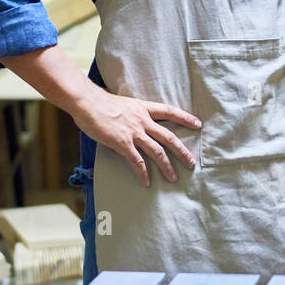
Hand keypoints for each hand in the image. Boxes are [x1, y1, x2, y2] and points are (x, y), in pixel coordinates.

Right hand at [73, 87, 199, 186]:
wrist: (87, 102)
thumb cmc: (101, 103)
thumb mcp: (124, 105)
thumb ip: (134, 116)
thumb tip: (136, 127)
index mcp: (144, 108)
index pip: (170, 112)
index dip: (185, 118)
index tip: (198, 124)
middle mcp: (143, 120)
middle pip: (168, 137)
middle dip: (182, 151)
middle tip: (192, 162)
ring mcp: (134, 132)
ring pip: (157, 151)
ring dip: (167, 166)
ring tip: (173, 178)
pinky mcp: (122, 143)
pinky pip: (136, 161)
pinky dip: (142, 172)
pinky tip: (146, 182)